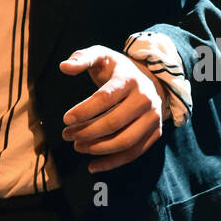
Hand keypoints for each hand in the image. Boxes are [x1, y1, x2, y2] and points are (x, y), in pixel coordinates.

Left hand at [59, 45, 164, 173]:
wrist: (150, 79)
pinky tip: (93, 165)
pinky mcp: (156, 132)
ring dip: (98, 149)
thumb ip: (81, 58)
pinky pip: (134, 152)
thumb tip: (64, 67)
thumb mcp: (101, 55)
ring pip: (125, 141)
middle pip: (114, 122)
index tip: (66, 119)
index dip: (85, 110)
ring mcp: (153, 117)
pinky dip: (113, 162)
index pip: (105, 98)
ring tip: (77, 147)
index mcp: (129, 79)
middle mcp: (145, 99)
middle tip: (67, 135)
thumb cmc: (117, 69)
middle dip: (87, 132)